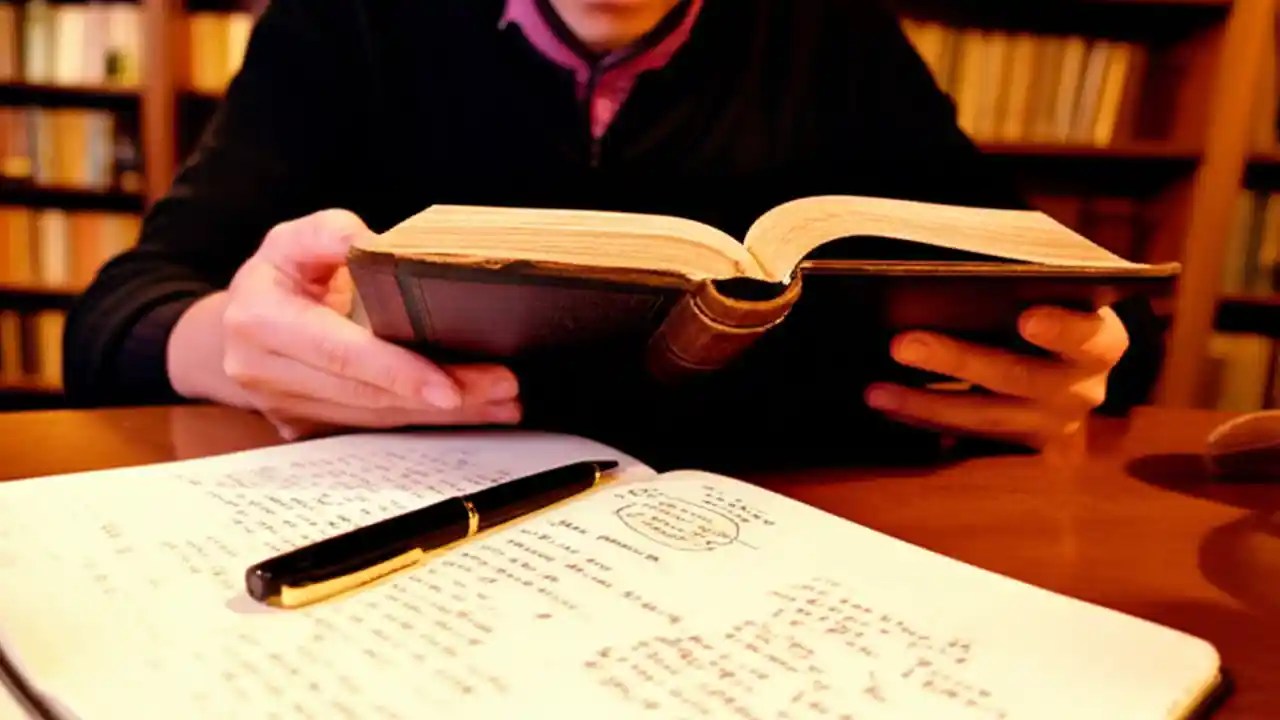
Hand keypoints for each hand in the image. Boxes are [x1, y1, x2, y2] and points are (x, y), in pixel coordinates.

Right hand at [168, 209, 520, 438]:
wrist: (240, 323)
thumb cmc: (282, 273)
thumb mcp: (296, 238)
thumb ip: (333, 235)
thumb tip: (377, 246)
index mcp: (262, 320)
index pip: (341, 353)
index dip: (397, 372)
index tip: (450, 387)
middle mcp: (265, 372)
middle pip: (368, 394)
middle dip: (442, 397)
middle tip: (503, 389)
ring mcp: (283, 408)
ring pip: (375, 419)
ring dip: (445, 416)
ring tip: (502, 402)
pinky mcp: (303, 428)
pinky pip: (372, 428)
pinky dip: (423, 421)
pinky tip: (472, 412)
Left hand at [864, 306, 1128, 449]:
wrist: (1067, 365)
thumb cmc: (1051, 311)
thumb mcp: (1050, 295)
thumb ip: (1021, 288)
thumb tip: (950, 276)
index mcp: (1101, 342)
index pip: (1088, 335)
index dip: (1061, 327)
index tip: (1026, 318)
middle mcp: (1083, 389)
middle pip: (1019, 377)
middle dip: (956, 360)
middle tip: (903, 344)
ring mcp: (1052, 426)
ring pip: (984, 417)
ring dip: (924, 404)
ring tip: (876, 391)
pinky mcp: (1019, 449)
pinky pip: (966, 437)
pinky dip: (923, 420)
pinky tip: (887, 404)